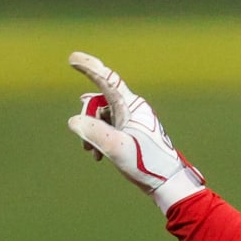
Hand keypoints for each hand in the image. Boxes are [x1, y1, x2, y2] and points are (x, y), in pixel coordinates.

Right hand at [66, 51, 204, 211]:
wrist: (167, 182)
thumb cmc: (147, 165)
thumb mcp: (117, 148)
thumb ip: (96, 133)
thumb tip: (74, 121)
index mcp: (132, 106)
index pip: (107, 80)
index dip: (90, 67)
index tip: (72, 58)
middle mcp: (132, 108)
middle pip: (99, 100)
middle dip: (86, 118)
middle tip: (86, 144)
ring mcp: (131, 119)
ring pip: (101, 115)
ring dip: (91, 131)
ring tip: (91, 153)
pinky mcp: (130, 131)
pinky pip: (106, 126)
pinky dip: (97, 137)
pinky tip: (97, 155)